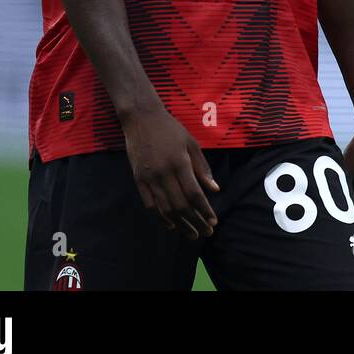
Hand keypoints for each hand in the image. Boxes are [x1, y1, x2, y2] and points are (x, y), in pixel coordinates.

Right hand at [122, 103, 219, 238]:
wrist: (141, 119)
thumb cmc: (171, 129)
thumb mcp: (191, 143)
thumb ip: (203, 167)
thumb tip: (215, 189)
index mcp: (179, 163)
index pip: (194, 194)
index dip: (204, 210)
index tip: (213, 221)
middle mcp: (163, 173)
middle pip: (181, 205)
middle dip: (195, 222)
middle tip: (206, 233)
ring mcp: (149, 178)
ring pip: (165, 208)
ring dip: (180, 224)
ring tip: (191, 234)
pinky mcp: (138, 180)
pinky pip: (150, 204)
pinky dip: (161, 217)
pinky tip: (171, 224)